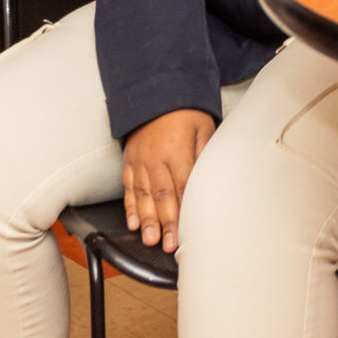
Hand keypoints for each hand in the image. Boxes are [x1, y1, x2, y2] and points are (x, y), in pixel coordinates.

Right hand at [122, 107, 214, 251]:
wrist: (156, 92)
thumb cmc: (186, 111)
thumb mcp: (204, 127)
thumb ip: (205, 154)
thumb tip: (210, 180)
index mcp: (178, 151)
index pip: (182, 187)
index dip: (183, 212)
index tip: (187, 231)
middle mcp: (156, 159)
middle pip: (162, 196)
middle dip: (166, 223)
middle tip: (168, 245)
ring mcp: (140, 161)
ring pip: (143, 195)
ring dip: (146, 220)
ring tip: (149, 239)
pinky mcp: (129, 161)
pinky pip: (128, 187)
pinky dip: (130, 206)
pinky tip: (133, 223)